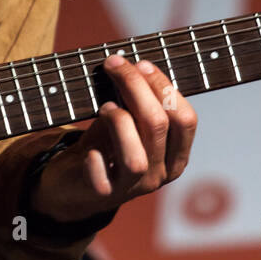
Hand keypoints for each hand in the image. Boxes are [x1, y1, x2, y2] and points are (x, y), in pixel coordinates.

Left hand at [27, 54, 197, 221]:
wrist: (74, 182)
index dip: (165, 87)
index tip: (142, 64)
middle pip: (158, 126)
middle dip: (135, 87)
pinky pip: (101, 178)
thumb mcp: (128, 121)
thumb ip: (138, 101)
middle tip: (114, 65)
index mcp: (175, 156)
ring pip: (136, 157)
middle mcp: (160, 174)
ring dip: (120, 123)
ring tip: (104, 107)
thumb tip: (133, 65)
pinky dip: (95, 160)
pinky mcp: (103, 195)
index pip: (186, 120)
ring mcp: (132, 188)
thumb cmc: (106, 144)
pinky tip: (89, 149)